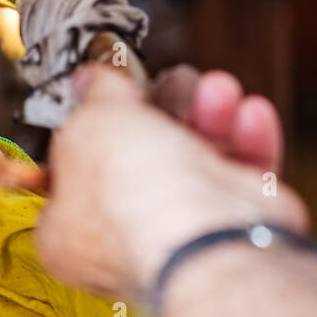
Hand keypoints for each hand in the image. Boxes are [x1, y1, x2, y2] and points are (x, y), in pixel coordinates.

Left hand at [35, 65, 307, 298]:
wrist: (209, 237)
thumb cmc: (137, 201)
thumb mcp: (89, 125)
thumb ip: (91, 96)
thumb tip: (91, 79)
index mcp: (69, 228)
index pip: (73, 169)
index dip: (91, 121)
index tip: (104, 88)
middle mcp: (128, 233)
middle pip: (143, 149)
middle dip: (163, 106)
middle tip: (167, 84)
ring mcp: (183, 229)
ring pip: (198, 152)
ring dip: (211, 113)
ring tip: (216, 92)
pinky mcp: (233, 222)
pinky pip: (242, 168)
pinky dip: (248, 136)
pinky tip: (246, 114)